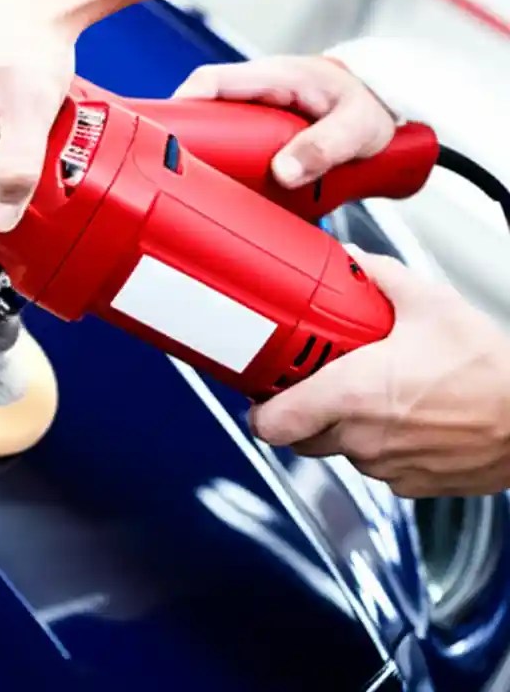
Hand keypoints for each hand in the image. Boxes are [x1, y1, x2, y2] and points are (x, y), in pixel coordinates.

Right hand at [172, 56, 398, 188]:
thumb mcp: (357, 128)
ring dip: (203, 159)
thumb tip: (284, 171)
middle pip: (200, 111)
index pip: (212, 81)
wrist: (382, 107)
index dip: (183, 105)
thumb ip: (324, 147)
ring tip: (196, 189)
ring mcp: (252, 112)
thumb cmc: (369, 107)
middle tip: (177, 174)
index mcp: (274, 76)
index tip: (167, 134)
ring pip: (211, 133)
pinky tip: (222, 190)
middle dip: (184, 141)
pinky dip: (221, 167)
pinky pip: (226, 146)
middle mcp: (256, 91)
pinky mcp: (253, 132)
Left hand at [250, 249, 509, 497]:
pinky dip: (380, 446)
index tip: (265, 391)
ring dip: (344, 428)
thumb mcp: (432, 306)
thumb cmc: (491, 373)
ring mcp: (384, 466)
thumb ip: (381, 278)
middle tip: (317, 385)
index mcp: (350, 395)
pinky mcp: (409, 485)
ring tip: (372, 396)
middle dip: (301, 412)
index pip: (270, 423)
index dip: (259, 409)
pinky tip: (404, 418)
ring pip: (339, 451)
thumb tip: (353, 261)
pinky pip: (376, 467)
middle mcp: (360, 437)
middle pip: (298, 437)